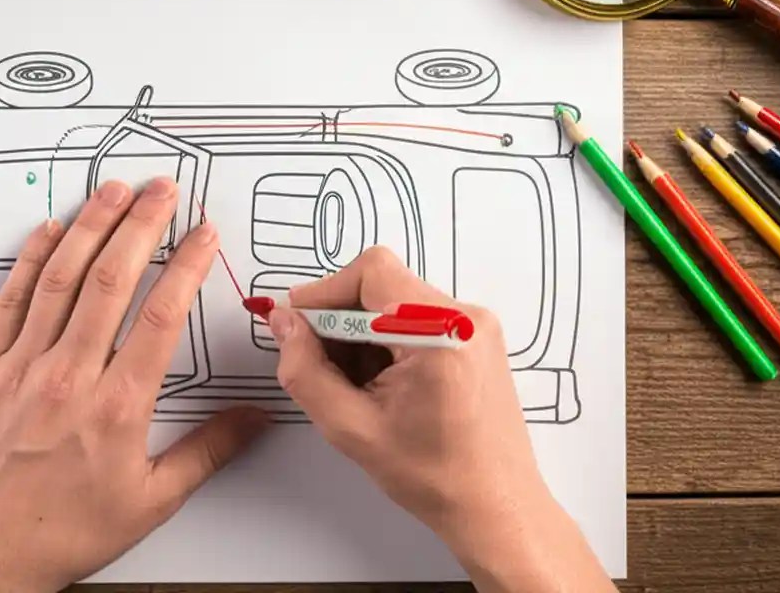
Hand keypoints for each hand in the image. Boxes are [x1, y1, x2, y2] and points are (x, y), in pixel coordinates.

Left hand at [0, 178, 268, 592]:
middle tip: (163, 187)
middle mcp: (70, 375)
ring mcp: (23, 367)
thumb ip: (208, 452)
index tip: (204, 232)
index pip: (161, 315)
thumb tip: (256, 419)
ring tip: (114, 189)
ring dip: (90, 227)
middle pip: (111, 280)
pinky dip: (29, 260)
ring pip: (61, 279)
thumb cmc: (66, 531)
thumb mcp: (152, 501)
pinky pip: (10, 301)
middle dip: (141, 224)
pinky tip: (47, 229)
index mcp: (118, 406)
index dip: (186, 265)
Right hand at [270, 247, 611, 591]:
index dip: (324, 292)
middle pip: (383, 285)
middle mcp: (466, 317)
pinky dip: (388, 340)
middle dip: (341, 319)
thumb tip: (283, 322)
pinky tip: (383, 384)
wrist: (496, 506)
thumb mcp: (350, 428)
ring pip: (397, 301)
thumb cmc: (434, 477)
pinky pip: (419, 318)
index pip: (372, 273)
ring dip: (363, 333)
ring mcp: (477, 325)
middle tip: (318, 364)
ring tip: (356, 385)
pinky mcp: (478, 338)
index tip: (295, 323)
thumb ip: (306, 370)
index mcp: (441, 333)